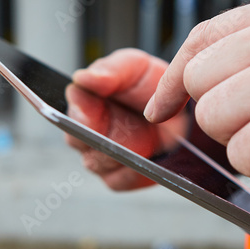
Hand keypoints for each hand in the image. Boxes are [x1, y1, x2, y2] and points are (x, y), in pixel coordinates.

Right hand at [64, 48, 188, 190]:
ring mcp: (102, 156)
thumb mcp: (133, 68)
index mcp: (84, 103)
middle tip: (110, 133)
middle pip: (76, 141)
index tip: (91, 109)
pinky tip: (143, 163)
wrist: (181, 110)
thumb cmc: (150, 85)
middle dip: (93, 137)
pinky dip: (130, 173)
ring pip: (96, 162)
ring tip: (134, 148)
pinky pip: (118, 180)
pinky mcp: (121, 175)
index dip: (79, 112)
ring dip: (113, 155)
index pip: (68, 109)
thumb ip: (109, 71)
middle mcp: (87, 132)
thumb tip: (81, 78)